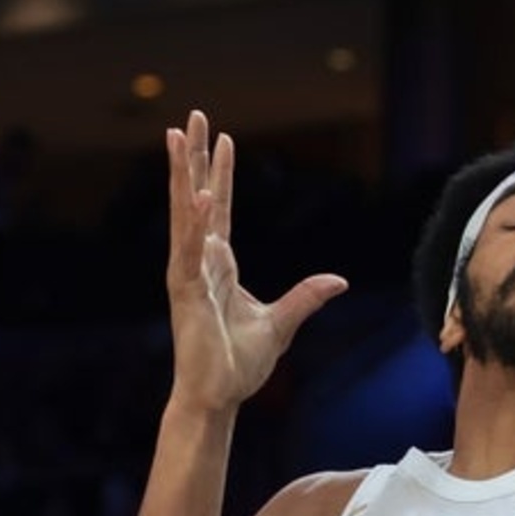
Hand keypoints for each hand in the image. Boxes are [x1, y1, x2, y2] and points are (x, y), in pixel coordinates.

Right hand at [166, 110, 345, 411]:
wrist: (218, 398)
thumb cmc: (239, 365)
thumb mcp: (281, 323)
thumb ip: (306, 297)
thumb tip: (337, 280)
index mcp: (218, 265)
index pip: (220, 209)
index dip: (220, 173)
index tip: (222, 138)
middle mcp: (199, 263)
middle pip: (195, 199)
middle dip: (192, 158)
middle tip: (190, 117)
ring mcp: (188, 276)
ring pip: (185, 214)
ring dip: (182, 175)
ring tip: (177, 136)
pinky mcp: (186, 294)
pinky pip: (191, 253)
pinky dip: (197, 224)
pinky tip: (201, 195)